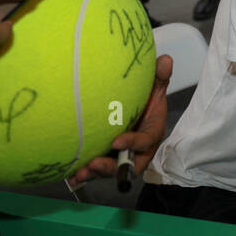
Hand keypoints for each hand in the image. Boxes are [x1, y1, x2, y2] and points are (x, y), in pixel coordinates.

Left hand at [68, 52, 172, 183]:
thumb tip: (165, 60)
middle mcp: (136, 151)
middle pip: (127, 165)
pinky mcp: (107, 159)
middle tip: (95, 163)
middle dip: (110, 167)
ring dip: (94, 173)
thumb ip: (159, 77)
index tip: (117, 140)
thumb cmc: (147, 103)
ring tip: (79, 172)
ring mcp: (121, 156)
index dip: (132, 143)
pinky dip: (83, 174)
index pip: (144, 142)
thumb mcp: (155, 90)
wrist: (137, 111)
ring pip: (110, 169)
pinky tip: (70, 175)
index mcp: (150, 135)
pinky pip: (96, 170)